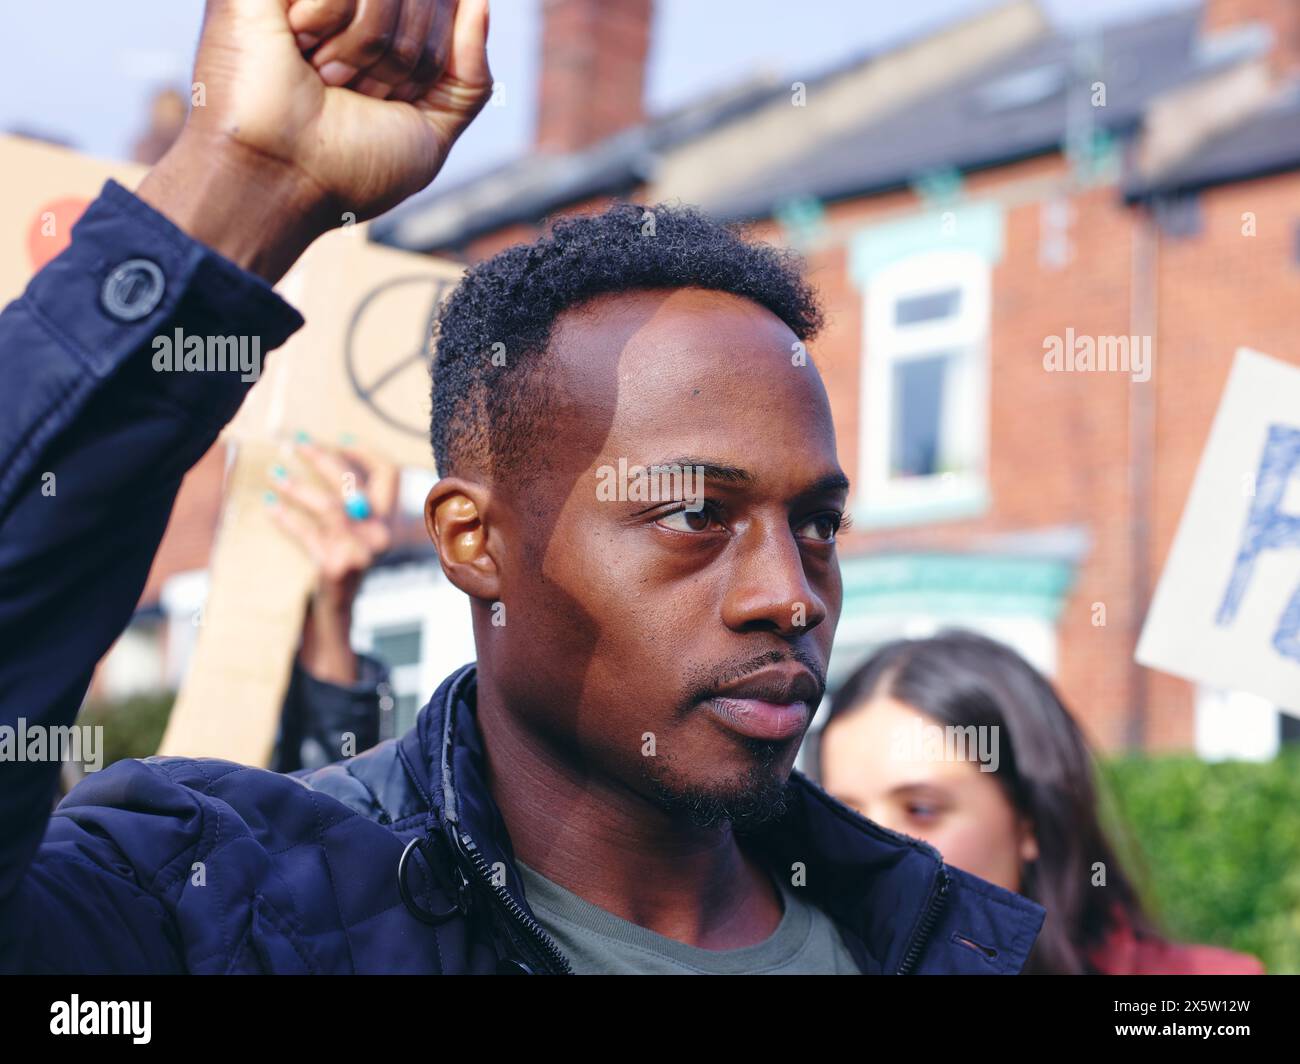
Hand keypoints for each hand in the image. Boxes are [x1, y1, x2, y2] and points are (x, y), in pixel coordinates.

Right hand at [138, 0, 491, 279]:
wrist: (276, 182)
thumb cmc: (348, 168)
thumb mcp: (431, 133)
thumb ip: (469, 74)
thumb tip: (479, 2)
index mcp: (383, 31)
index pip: (444, 7)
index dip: (429, 59)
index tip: (389, 98)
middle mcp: (349, 4)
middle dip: (402, 57)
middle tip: (352, 91)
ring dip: (364, 48)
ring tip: (323, 75)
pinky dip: (326, 20)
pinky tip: (295, 45)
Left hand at [266, 439, 399, 683]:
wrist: (337, 607)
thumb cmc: (343, 556)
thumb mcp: (357, 527)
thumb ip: (353, 496)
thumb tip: (325, 448)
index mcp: (391, 519)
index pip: (388, 472)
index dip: (363, 452)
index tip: (338, 440)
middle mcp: (381, 534)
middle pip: (353, 483)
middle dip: (322, 458)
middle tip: (295, 444)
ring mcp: (360, 553)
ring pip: (328, 507)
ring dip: (297, 487)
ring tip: (275, 474)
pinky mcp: (335, 567)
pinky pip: (307, 535)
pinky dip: (286, 519)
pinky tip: (270, 505)